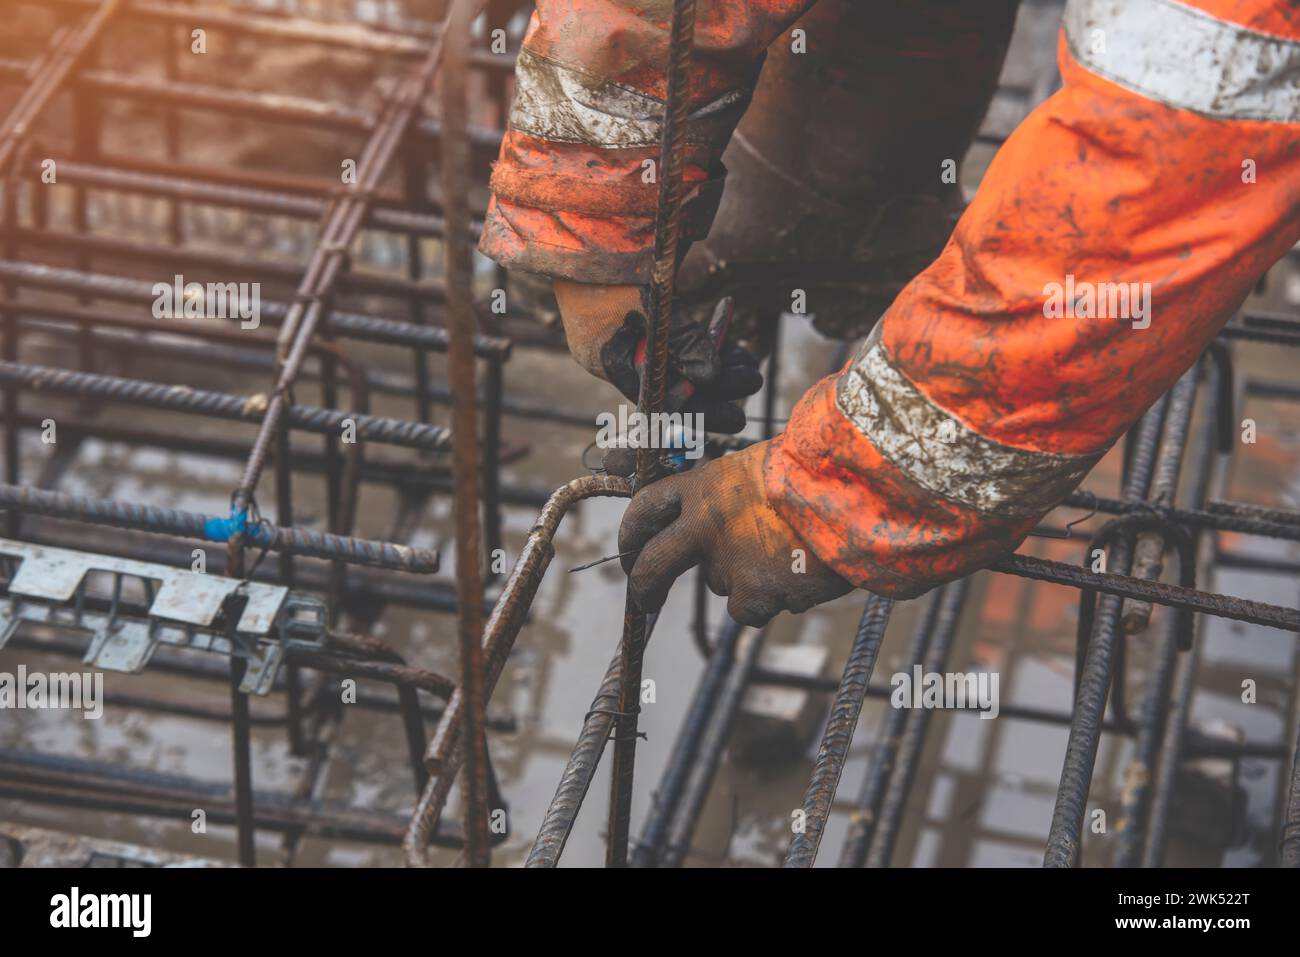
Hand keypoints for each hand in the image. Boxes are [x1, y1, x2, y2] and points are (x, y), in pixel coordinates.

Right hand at [552, 279, 761, 434]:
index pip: (657, 400)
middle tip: (753, 380)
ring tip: (749, 361)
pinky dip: (701, 342)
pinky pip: (674, 339)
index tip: (735, 416)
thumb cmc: (613, 260)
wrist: (590, 216)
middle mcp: (615, 350)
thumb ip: (680, 339)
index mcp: (606, 358)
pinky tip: (730, 344)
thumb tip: (710, 376)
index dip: (699, 409)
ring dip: (713, 364)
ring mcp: (624, 329)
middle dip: (715, 385)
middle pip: (670, 382)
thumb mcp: (651, 303)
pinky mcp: (638, 310)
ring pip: (676, 361)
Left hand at [618, 442, 853, 625]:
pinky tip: (801, 574)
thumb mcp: (764, 468)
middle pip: (652, 563)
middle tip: (644, 599)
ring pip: (722, 585)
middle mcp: (705, 525)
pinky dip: (773, 599)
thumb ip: (733, 496)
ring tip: (791, 551)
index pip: (646, 507)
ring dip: (748, 578)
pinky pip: (754, 608)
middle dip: (643, 586)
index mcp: (705, 485)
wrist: (858, 492)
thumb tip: (721, 525)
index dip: (631, 531)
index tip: (631, 547)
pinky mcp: (753, 595)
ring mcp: (726, 563)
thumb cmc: (821, 470)